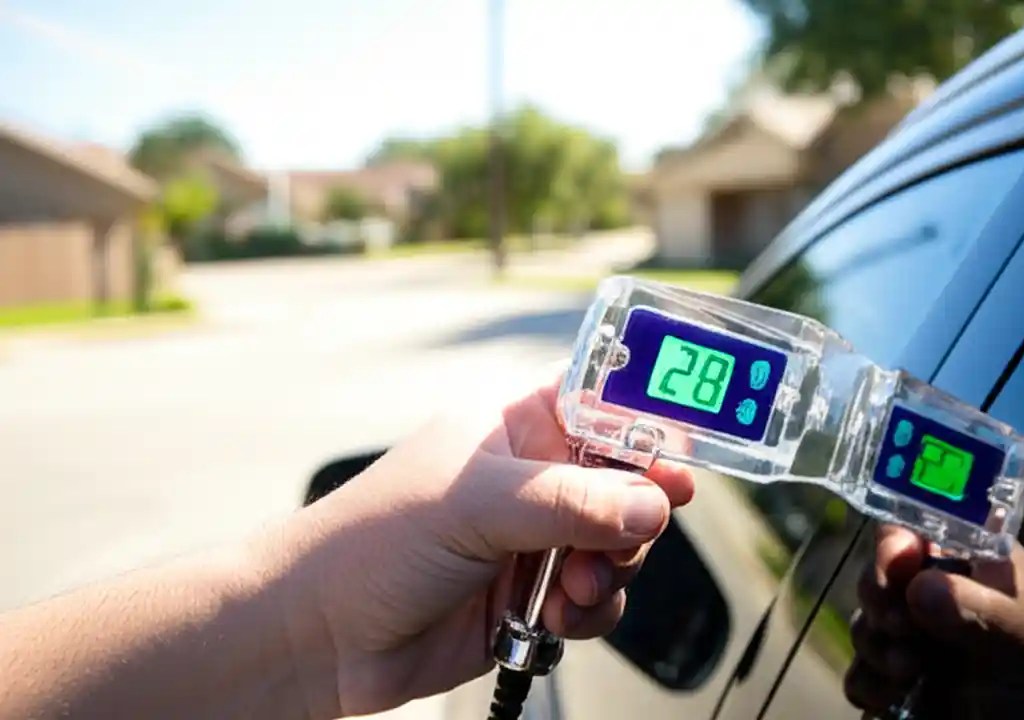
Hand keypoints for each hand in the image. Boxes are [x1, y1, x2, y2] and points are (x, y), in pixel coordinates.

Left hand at [262, 376, 693, 716]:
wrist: (319, 639)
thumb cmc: (370, 543)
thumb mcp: (475, 505)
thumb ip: (570, 502)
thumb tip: (650, 504)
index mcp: (515, 426)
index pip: (605, 402)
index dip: (650, 423)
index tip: (682, 456)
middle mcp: (533, 478)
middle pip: (629, 481)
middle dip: (635, 516)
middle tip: (625, 537)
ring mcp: (535, 539)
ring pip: (621, 545)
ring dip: (611, 571)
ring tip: (569, 589)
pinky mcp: (534, 596)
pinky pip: (598, 598)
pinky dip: (591, 611)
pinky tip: (554, 618)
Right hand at [844, 526, 1023, 719]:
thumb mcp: (1020, 640)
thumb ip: (975, 609)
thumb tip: (921, 586)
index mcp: (978, 562)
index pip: (924, 525)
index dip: (898, 539)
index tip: (895, 565)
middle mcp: (943, 591)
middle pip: (882, 570)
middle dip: (880, 598)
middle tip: (899, 625)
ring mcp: (916, 635)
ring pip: (866, 620)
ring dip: (876, 645)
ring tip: (908, 672)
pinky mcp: (896, 677)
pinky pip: (859, 668)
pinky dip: (869, 681)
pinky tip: (894, 695)